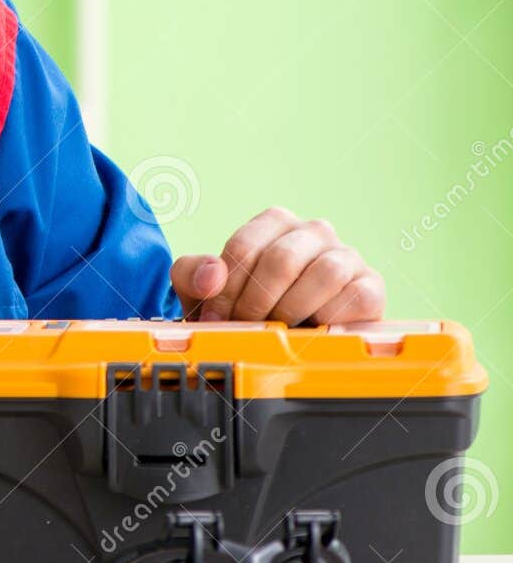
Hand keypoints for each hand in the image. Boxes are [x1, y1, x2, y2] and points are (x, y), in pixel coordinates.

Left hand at [169, 206, 384, 325]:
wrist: (289, 340)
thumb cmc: (245, 307)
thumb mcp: (206, 290)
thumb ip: (191, 274)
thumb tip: (212, 276)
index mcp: (274, 223)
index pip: (244, 247)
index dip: (226, 289)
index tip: (218, 317)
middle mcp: (313, 232)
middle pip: (282, 260)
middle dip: (258, 302)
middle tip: (249, 326)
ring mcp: (346, 256)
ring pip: (325, 273)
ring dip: (294, 309)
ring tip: (281, 328)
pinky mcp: (371, 286)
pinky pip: (356, 296)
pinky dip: (331, 318)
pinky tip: (314, 329)